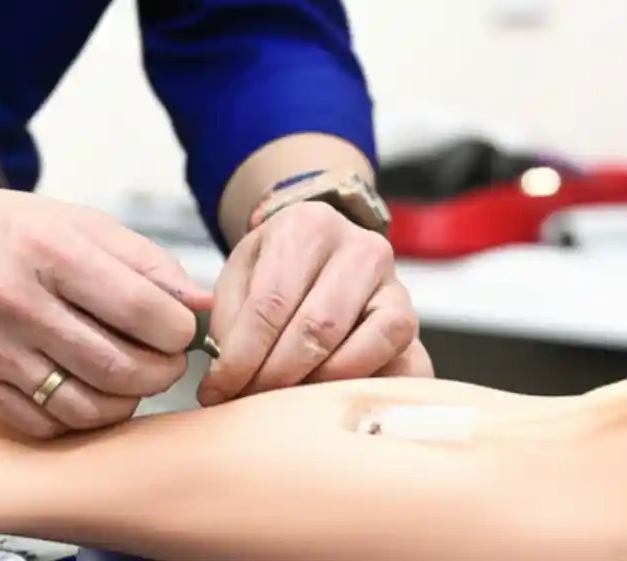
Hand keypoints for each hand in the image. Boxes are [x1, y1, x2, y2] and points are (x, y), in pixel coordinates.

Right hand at [0, 184, 211, 437]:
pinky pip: (43, 424)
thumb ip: (146, 262)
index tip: (183, 330)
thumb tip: (200, 303)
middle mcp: (16, 302)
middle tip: (167, 361)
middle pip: (117, 365)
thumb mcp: (81, 223)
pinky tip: (89, 391)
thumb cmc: (6, 230)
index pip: (140, 309)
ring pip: (83, 406)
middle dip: (162, 372)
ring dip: (126, 402)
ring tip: (132, 379)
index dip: (178, 330)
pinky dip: (79, 418)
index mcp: (50, 251)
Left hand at [199, 202, 432, 405]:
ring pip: (358, 347)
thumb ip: (229, 321)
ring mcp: (392, 282)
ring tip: (281, 401)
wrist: (323, 256)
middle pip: (315, 329)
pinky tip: (324, 395)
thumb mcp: (241, 278)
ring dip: (314, 386)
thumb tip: (226, 377)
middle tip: (247, 400)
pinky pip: (393, 360)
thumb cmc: (277, 270)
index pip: (270, 303)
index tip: (218, 388)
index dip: (241, 356)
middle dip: (275, 376)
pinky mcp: (408, 318)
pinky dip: (355, 384)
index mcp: (306, 226)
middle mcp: (358, 247)